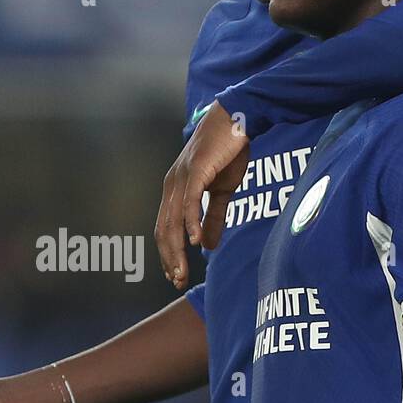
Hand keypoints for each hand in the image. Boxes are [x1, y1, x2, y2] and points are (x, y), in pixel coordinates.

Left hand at [155, 101, 248, 287]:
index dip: (169, 254)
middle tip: (178, 282)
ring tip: (182, 272)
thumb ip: (213, 218)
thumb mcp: (222, 192)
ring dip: (177, 249)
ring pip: (174, 220)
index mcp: (175, 190)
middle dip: (170, 258)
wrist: (238, 121)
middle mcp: (172, 185)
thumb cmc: (228, 153)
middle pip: (165, 229)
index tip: (176, 276)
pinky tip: (194, 242)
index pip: (166, 229)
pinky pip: (190, 201)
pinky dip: (190, 222)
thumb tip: (206, 246)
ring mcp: (182, 177)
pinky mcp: (196, 170)